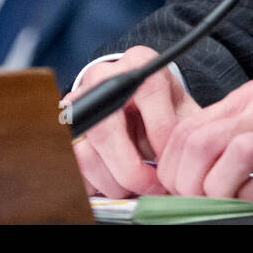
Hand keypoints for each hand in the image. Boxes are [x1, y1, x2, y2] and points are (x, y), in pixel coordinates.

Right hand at [62, 46, 200, 197]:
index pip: (148, 96)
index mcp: (139, 65)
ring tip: (136, 185)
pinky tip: (117, 180)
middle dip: (132, 172)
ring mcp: (78, 101)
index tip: (169, 167)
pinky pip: (74, 167)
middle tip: (152, 187)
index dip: (161, 141)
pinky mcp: (64, 127)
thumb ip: (186, 131)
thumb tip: (188, 164)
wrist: (132, 96)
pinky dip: (97, 184)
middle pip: (106, 132)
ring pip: (86, 155)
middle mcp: (103, 78)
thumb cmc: (160, 105)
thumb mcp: (180, 108)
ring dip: (114, 183)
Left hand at [155, 76, 252, 200]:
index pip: (190, 126)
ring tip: (225, 202)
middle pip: (198, 142)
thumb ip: (247, 124)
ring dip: (216, 189)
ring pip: (226, 155)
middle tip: (194, 201)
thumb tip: (208, 156)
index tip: (177, 186)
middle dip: (185, 180)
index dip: (173, 164)